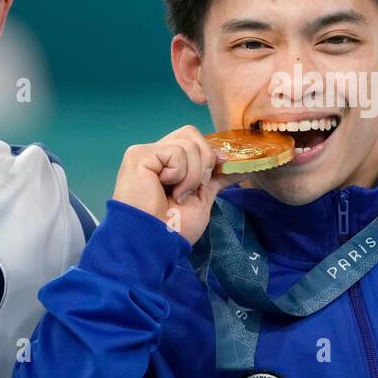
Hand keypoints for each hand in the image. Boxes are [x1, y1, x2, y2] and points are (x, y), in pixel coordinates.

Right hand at [113, 126, 243, 243]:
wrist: (155, 243)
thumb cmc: (173, 230)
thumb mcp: (201, 201)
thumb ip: (213, 180)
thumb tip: (238, 168)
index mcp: (168, 166)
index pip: (194, 143)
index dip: (211, 153)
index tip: (224, 168)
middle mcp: (156, 157)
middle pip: (191, 134)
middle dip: (205, 161)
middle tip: (197, 187)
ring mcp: (147, 154)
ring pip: (188, 145)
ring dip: (192, 175)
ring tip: (178, 195)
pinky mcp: (140, 155)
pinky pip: (176, 152)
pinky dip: (180, 174)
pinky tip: (165, 190)